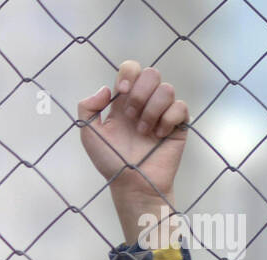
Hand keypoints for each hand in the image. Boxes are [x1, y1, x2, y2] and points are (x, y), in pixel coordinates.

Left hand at [78, 61, 188, 202]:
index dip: (129, 73)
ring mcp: (162, 112)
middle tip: (131, 117)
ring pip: (166, 89)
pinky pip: (180, 106)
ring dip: (151, 111)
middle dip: (140, 94)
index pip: (131, 69)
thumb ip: (87, 108)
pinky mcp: (178, 124)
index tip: (123, 92)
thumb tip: (106, 89)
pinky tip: (158, 136)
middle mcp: (144, 102)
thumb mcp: (89, 134)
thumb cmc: (110, 161)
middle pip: (152, 73)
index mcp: (124, 101)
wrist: (132, 183)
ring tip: (143, 132)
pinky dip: (167, 120)